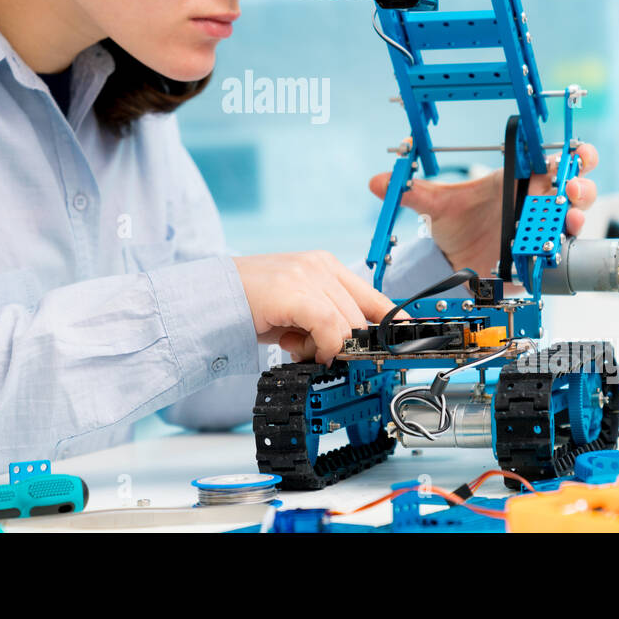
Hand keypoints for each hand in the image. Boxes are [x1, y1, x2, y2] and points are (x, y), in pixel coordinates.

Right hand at [232, 251, 396, 364]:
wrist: (211, 298)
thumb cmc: (251, 306)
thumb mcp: (298, 310)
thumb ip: (325, 320)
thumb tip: (350, 346)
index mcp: (325, 265)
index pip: (374, 295)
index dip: (394, 321)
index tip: (408, 339)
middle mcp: (319, 265)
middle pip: (361, 315)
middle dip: (346, 344)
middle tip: (313, 353)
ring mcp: (306, 275)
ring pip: (347, 323)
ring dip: (326, 348)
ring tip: (295, 347)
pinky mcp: (292, 291)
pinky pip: (329, 327)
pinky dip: (323, 346)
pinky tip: (302, 350)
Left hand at [367, 142, 599, 277]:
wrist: (454, 259)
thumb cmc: (457, 222)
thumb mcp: (438, 205)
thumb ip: (415, 192)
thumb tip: (378, 181)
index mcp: (522, 178)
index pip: (559, 158)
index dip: (575, 154)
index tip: (573, 155)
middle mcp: (538, 202)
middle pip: (577, 187)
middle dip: (581, 185)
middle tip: (571, 190)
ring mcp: (542, 229)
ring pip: (575, 219)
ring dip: (577, 217)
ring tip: (567, 221)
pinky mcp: (540, 256)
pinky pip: (561, 253)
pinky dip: (561, 251)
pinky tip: (551, 252)